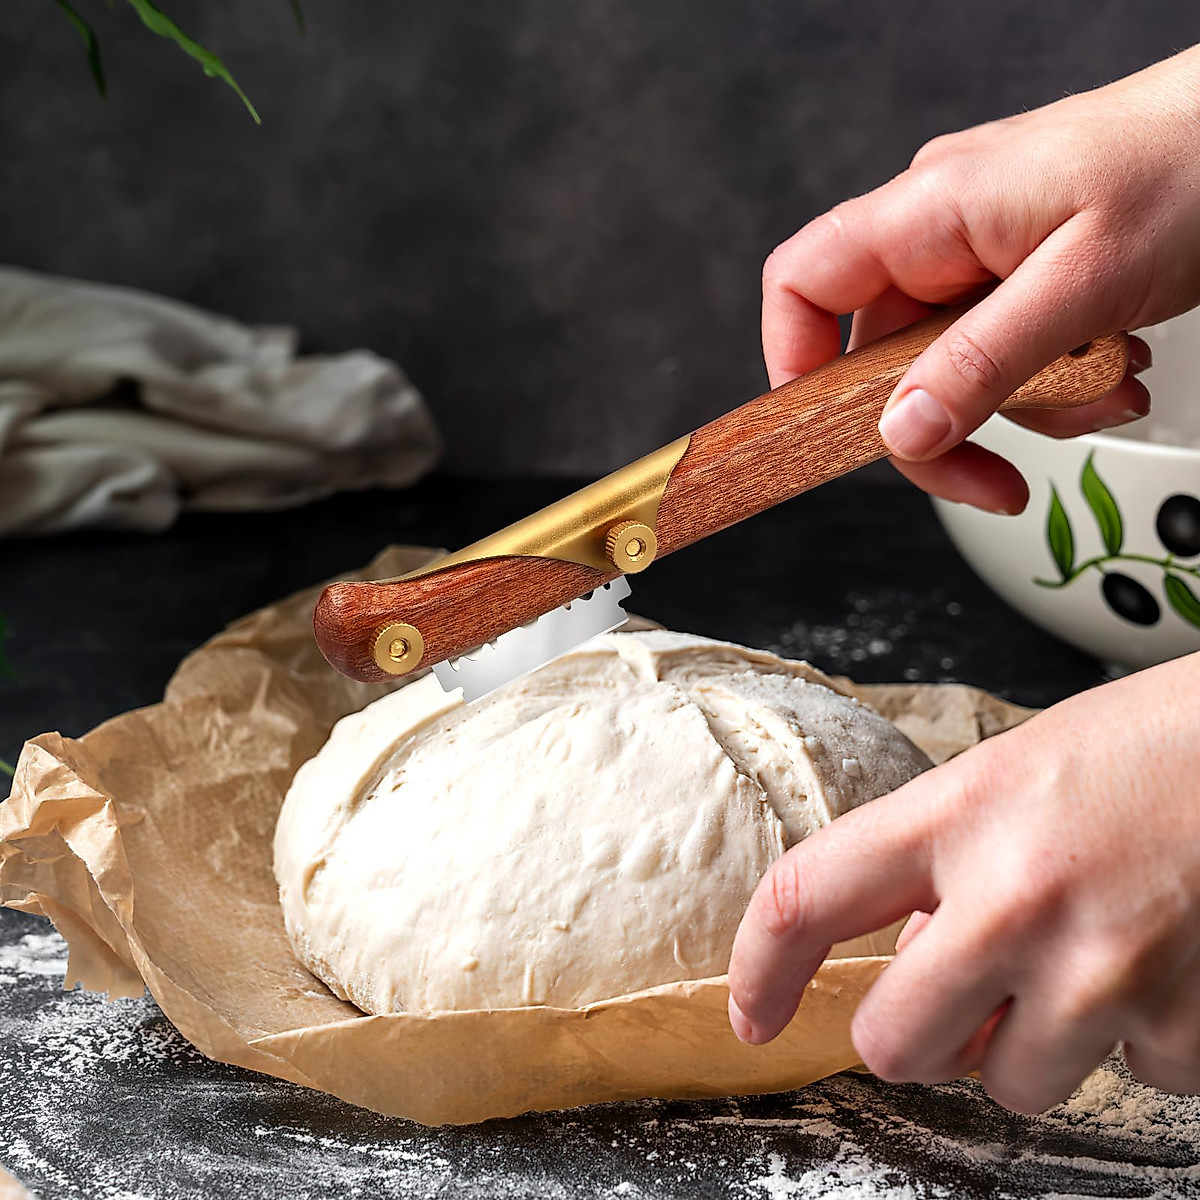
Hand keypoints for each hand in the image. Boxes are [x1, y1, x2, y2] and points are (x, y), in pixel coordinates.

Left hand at [726, 651, 1199, 1112]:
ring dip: (1033, 1041)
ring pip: (1012, 1085)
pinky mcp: (1188, 1025)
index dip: (759, 968)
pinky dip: (1135, 1039)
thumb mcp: (1009, 776)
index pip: (807, 898)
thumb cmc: (1140, 749)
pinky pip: (1129, 1079)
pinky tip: (1160, 962)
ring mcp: (1106, 971)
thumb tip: (916, 968)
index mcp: (957, 813)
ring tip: (1085, 954)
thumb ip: (943, 866)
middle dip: (914, 1036)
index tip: (752, 1013)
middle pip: (895, 1046)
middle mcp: (1019, 898)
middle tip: (957, 995)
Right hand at [762, 47, 1199, 513]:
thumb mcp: (1084, 280)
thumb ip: (984, 362)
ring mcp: (978, 251)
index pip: (802, 284)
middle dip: (944, 422)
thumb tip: (902, 432)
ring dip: (1020, 405)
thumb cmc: (1192, 160)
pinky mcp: (1018, 272)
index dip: (795, 364)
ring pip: (950, 365)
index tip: (832, 434)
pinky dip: (1051, 382)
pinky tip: (1106, 368)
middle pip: (882, 354)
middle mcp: (939, 229)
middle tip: (994, 473)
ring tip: (1097, 391)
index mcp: (929, 210)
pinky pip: (999, 352)